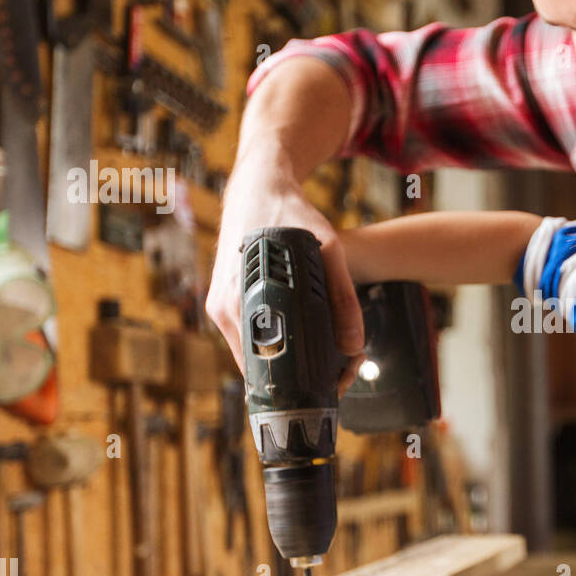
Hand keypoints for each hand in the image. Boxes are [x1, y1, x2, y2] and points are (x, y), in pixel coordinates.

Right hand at [206, 156, 365, 395]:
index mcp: (239, 303)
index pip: (262, 370)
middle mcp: (224, 310)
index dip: (296, 386)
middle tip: (339, 375)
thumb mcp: (327, 250)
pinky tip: (305, 340)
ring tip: (329, 360)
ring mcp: (221, 306)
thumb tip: (354, 346)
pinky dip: (276, 343)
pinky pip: (252, 335)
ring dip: (286, 362)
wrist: (258, 187)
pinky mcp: (226, 301)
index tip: (328, 389)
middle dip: (297, 377)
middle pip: (258, 366)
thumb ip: (343, 299)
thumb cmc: (291, 214)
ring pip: (255, 353)